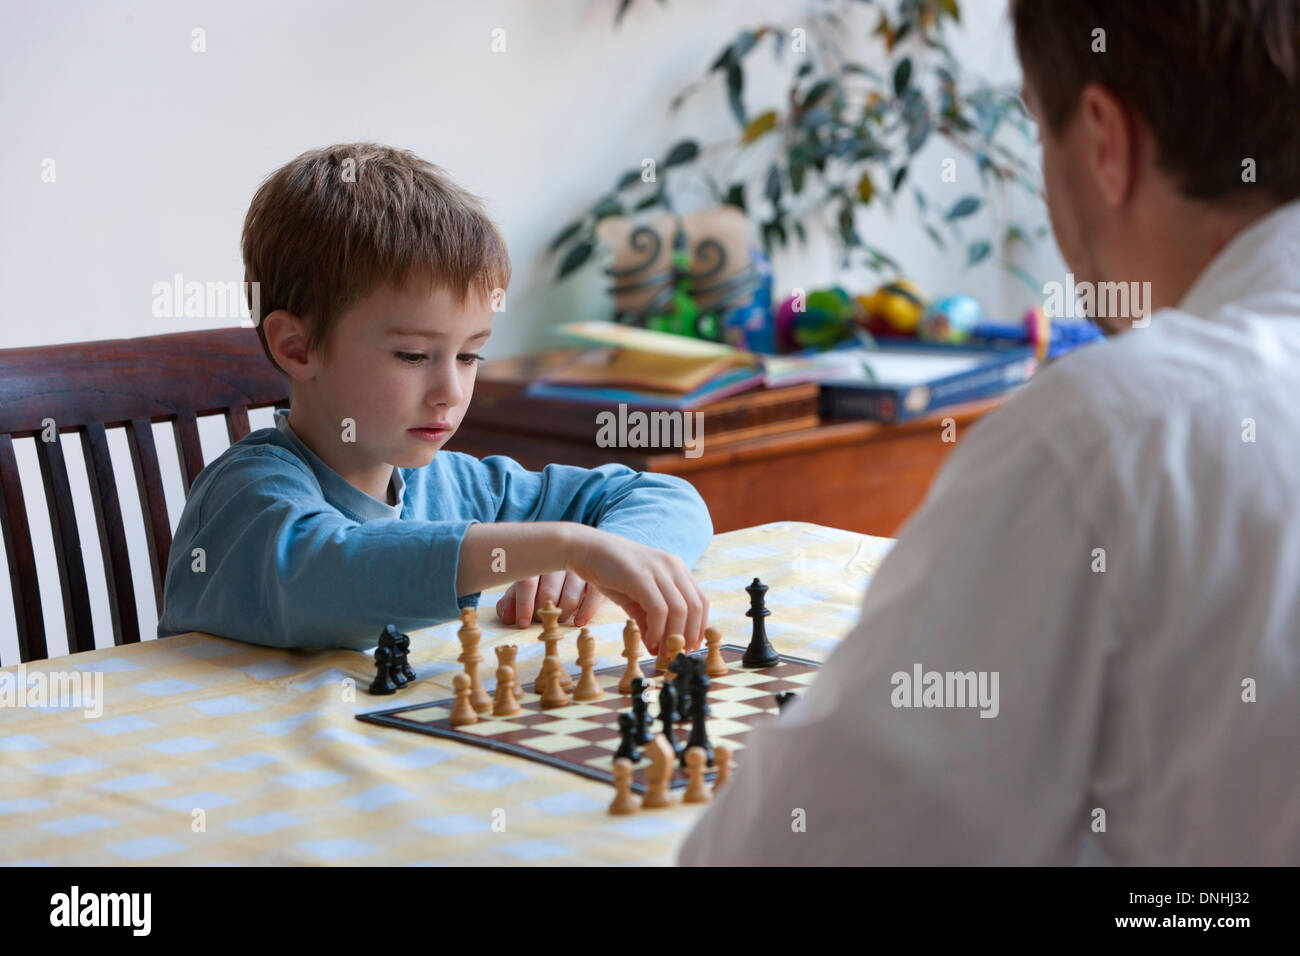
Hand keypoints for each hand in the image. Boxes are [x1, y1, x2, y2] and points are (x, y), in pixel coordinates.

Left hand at [495, 571, 604, 628]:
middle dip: (544, 614)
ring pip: (569, 599)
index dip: (523, 605)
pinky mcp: (598, 578)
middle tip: (543, 621)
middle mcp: (558, 562)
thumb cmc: (546, 581)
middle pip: (548, 594)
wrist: (585, 560)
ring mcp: (580, 569)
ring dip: (563, 615)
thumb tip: (507, 618)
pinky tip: (578, 622)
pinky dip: (585, 612)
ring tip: (560, 619)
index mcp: (536, 562)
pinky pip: (592, 597)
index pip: (527, 582)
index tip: (523, 625)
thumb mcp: (526, 589)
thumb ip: (511, 602)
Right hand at [564, 526, 708, 654]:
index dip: (699, 626)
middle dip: (689, 636)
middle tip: (677, 655)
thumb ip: (648, 620)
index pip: (700, 600)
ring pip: (680, 610)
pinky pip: (659, 610)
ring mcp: (658, 570)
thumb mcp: (635, 597)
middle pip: (695, 607)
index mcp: (675, 568)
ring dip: (673, 637)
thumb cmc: (609, 572)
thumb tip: (656, 648)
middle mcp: (672, 566)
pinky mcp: (641, 577)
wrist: (584, 549)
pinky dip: (657, 631)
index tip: (690, 646)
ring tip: (662, 653)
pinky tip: (649, 642)